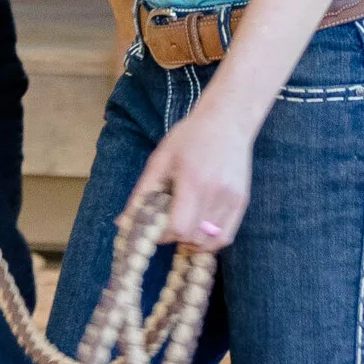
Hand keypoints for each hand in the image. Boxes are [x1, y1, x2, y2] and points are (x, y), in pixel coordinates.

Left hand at [130, 103, 254, 251]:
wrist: (228, 120)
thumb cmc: (190, 136)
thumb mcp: (160, 159)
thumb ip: (142, 192)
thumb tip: (122, 223)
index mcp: (192, 181)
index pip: (178, 228)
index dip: (163, 235)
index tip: (156, 226)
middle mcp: (215, 193)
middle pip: (193, 238)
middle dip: (176, 238)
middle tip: (169, 225)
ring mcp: (232, 199)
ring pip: (210, 241)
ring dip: (193, 242)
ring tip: (185, 227)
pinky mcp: (242, 202)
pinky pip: (225, 236)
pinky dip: (210, 241)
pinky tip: (200, 230)